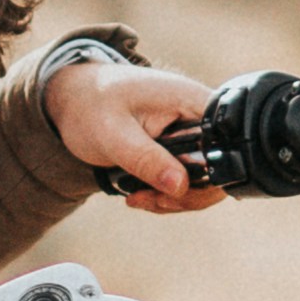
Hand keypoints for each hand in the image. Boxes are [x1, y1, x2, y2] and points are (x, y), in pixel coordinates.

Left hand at [43, 51, 216, 210]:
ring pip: (203, 181)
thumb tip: (180, 186)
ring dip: (174, 199)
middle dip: (188, 194)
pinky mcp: (179, 149)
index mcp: (192, 101)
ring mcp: (190, 134)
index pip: (227, 144)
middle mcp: (198, 117)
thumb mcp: (114, 134)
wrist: (72, 100)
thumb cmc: (90, 105)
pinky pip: (186, 180)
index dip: (212, 177)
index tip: (174, 191)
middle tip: (152, 200)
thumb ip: (147, 159)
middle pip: (220, 169)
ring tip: (138, 199)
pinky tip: (139, 195)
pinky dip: (166, 194)